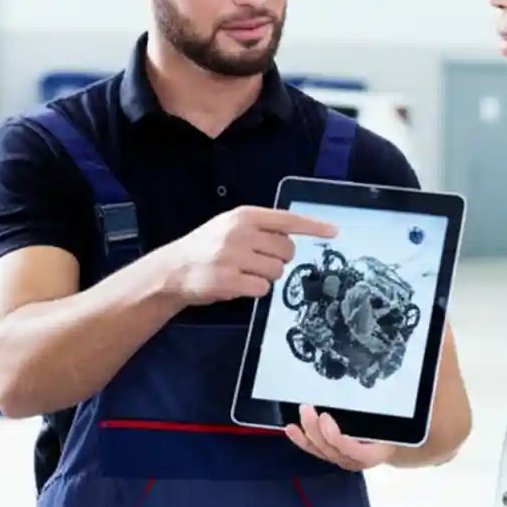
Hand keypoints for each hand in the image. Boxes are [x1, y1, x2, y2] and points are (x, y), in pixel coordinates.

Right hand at [162, 206, 336, 305]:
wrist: (172, 269)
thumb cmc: (206, 247)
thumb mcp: (230, 226)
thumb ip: (259, 228)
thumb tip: (294, 235)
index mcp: (244, 216)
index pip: (287, 219)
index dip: (313, 226)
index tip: (334, 231)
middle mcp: (240, 233)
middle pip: (287, 250)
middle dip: (279, 260)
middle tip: (257, 262)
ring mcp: (234, 257)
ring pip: (277, 271)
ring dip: (265, 277)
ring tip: (243, 273)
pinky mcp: (229, 281)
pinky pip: (262, 289)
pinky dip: (255, 291)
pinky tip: (237, 285)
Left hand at [285, 404, 396, 470]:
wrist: (394, 444)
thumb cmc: (395, 429)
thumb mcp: (397, 420)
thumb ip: (393, 407)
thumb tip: (395, 385)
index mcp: (374, 452)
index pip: (351, 449)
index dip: (335, 436)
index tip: (325, 417)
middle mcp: (355, 459)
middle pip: (331, 449)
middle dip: (315, 430)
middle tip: (307, 409)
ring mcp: (342, 458)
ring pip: (321, 451)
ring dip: (306, 435)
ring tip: (295, 419)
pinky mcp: (332, 453)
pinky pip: (315, 450)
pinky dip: (302, 440)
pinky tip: (291, 429)